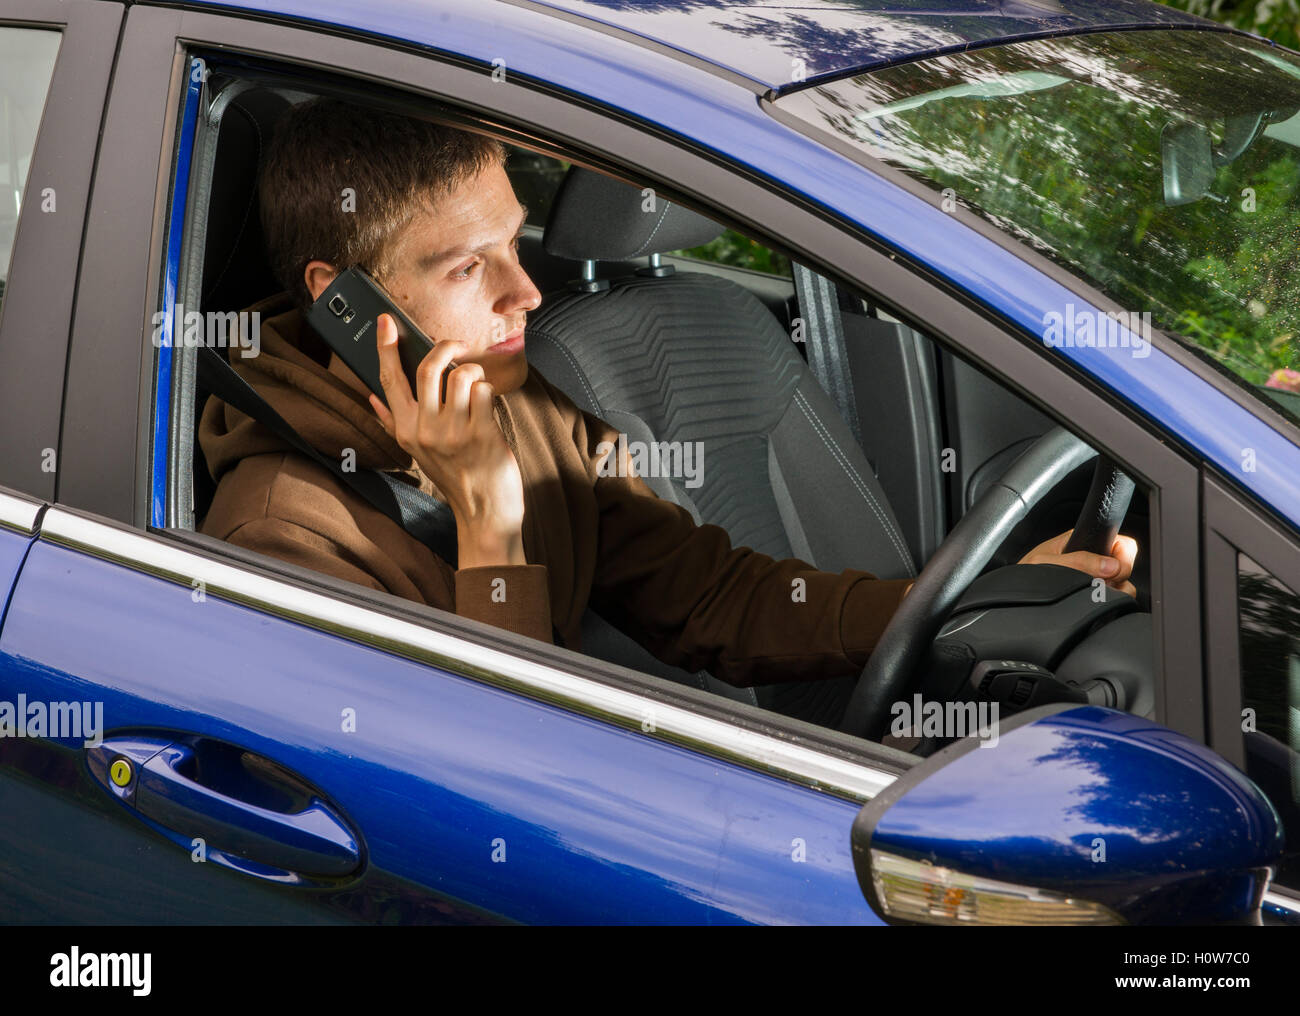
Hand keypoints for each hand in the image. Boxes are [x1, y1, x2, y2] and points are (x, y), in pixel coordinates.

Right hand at [367, 313, 525, 567]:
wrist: (483, 512)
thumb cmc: (454, 477)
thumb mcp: (418, 453)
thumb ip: (394, 424)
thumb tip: (372, 399)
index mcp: (405, 431)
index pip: (390, 380)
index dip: (386, 347)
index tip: (385, 321)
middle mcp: (424, 430)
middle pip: (428, 368)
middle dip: (445, 347)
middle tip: (456, 346)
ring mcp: (453, 433)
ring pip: (461, 375)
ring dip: (473, 372)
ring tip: (476, 386)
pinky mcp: (481, 434)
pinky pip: (484, 391)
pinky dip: (488, 391)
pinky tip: (488, 407)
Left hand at [1017, 529, 1137, 597]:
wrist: (1014, 598)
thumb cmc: (1023, 576)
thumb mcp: (1045, 563)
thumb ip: (1078, 561)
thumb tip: (1112, 566)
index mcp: (1082, 543)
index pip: (1120, 543)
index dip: (1122, 556)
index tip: (1112, 570)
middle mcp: (1093, 560)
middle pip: (1126, 567)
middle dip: (1115, 578)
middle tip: (1095, 585)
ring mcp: (1096, 580)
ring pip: (1124, 586)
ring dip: (1112, 593)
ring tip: (1090, 595)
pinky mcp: (1095, 597)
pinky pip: (1116, 602)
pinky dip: (1109, 604)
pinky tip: (1091, 604)